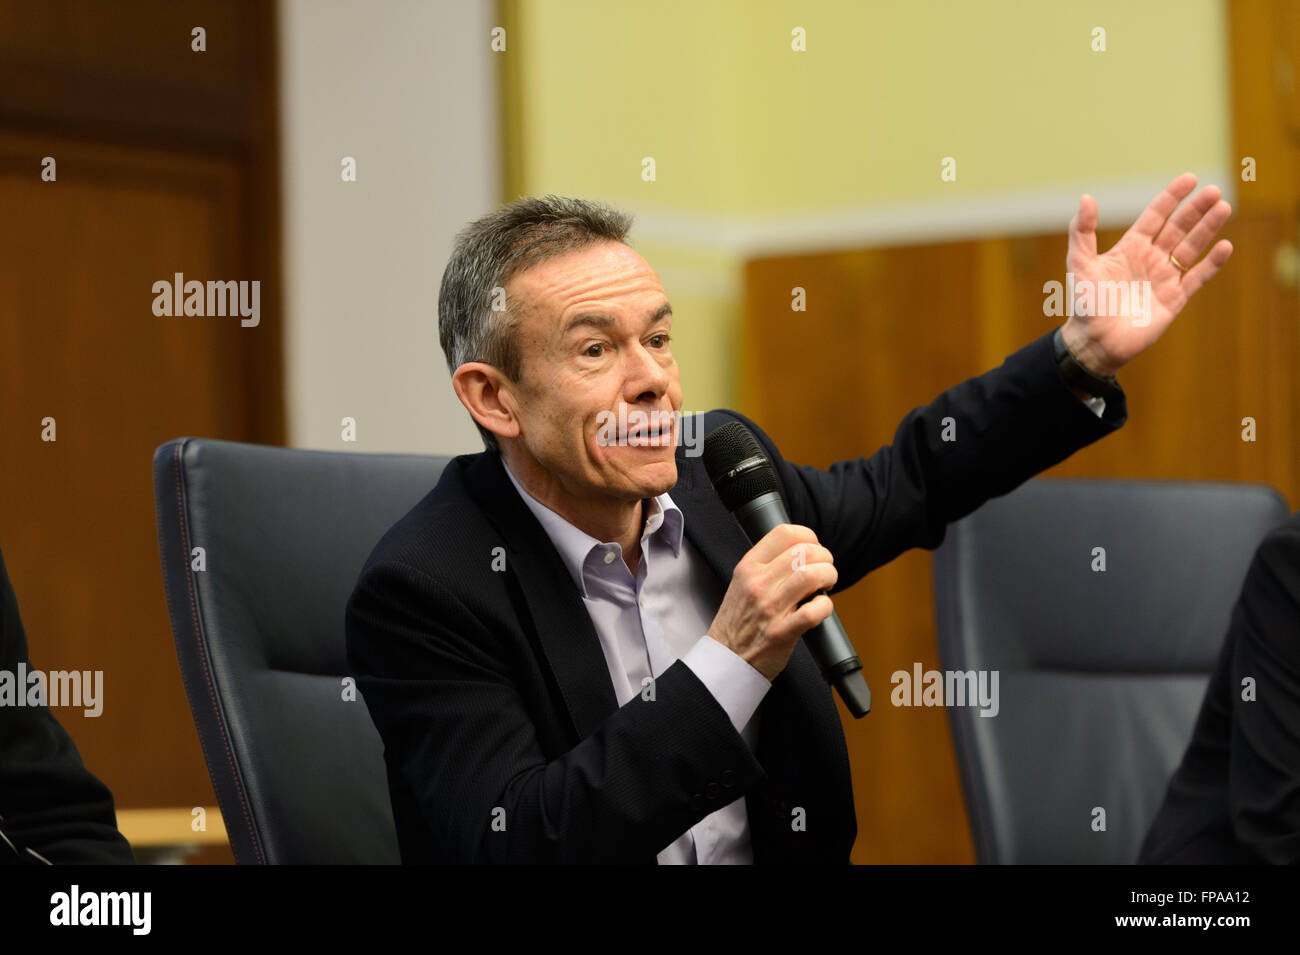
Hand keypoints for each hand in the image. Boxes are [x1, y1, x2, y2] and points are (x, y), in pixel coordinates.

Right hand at [707, 524, 836, 681]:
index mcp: (748, 568)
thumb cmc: (737, 622)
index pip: (784, 533)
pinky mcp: (782, 633)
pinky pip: (814, 611)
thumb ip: (765, 566)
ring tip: (826, 584)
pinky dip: (826, 606)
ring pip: (811, 576)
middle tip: (825, 569)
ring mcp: (769, 608)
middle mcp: (758, 584)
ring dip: (828, 576)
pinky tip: (821, 607)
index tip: (813, 548)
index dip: (808, 536)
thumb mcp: (741, 583)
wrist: (725, 658)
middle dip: (824, 558)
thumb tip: (800, 552)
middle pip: (804, 552)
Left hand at [1062, 172, 1233, 376]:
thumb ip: (1081, 232)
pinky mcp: (1174, 299)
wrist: (1094, 342)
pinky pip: (1197, 278)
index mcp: (1130, 248)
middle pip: (1179, 228)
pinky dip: (1212, 264)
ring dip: (1207, 229)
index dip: (1172, 197)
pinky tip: (1225, 246)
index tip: (1190, 179)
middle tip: (1213, 191)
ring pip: (1191, 248)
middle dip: (1196, 210)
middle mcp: (1150, 259)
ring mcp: (1164, 278)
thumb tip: (1085, 198)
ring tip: (1223, 208)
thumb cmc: (1084, 303)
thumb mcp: (1079, 264)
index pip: (1156, 216)